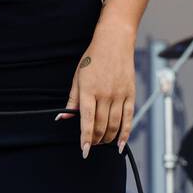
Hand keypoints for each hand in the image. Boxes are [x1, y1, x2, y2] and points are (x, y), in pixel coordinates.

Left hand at [57, 21, 136, 157]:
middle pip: (101, 125)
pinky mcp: (130, 94)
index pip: (87, 120)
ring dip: (108, 138)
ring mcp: (119, 94)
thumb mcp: (77, 77)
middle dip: (96, 139)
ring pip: (115, 124)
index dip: (86, 138)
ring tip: (103, 142)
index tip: (84, 150)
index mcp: (89, 90)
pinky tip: (121, 143)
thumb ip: (72, 100)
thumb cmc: (93, 58)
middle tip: (92, 144)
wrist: (114, 42)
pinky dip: (125, 133)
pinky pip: (129, 118)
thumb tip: (62, 117)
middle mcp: (105, 94)